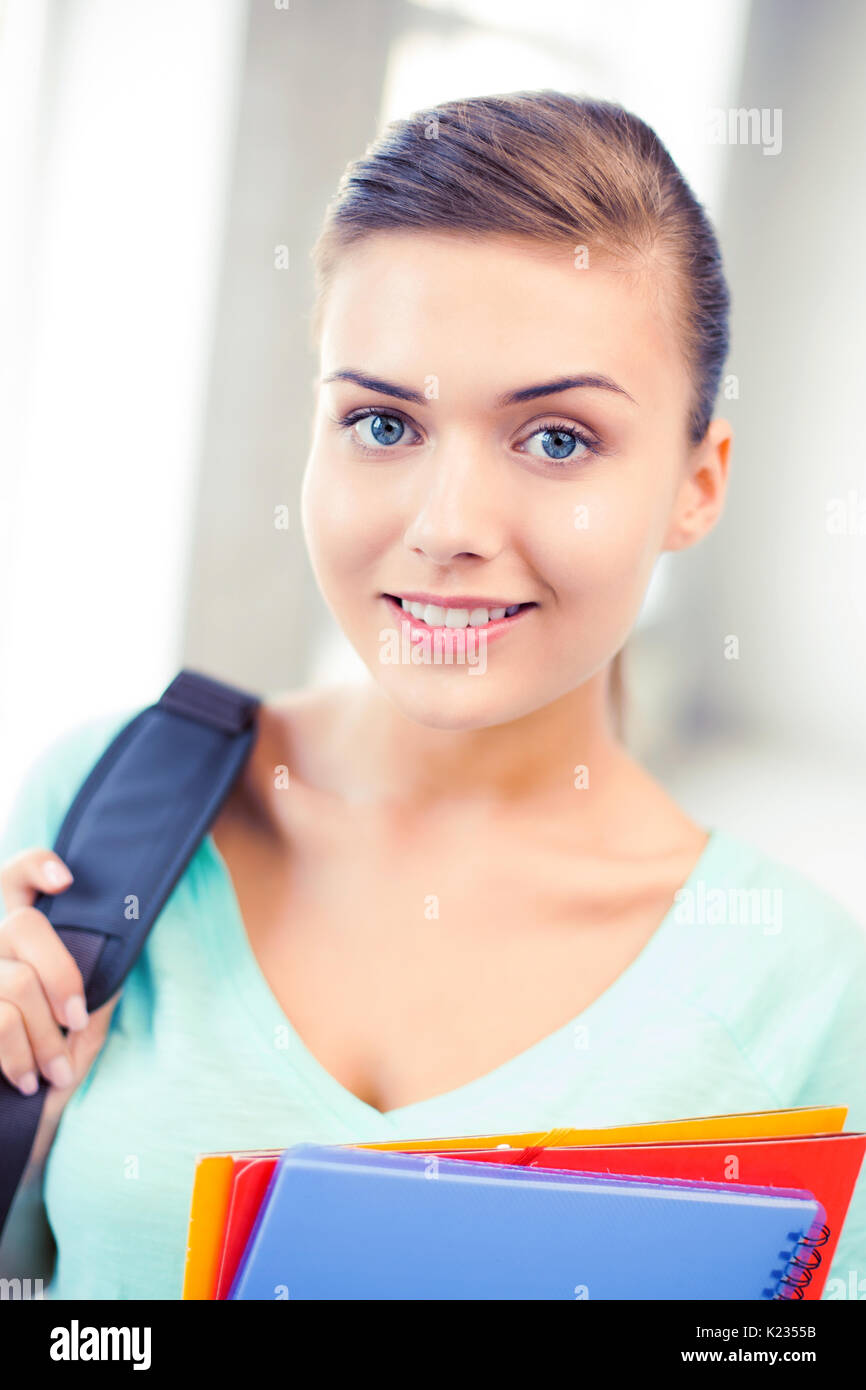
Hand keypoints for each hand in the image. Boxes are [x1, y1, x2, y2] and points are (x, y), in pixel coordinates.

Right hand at [0, 849, 120, 1171]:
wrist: (15, 1138)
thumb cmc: (51, 1072)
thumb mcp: (83, 1024)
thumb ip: (92, 981)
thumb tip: (118, 942)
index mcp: (15, 943)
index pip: (13, 877)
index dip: (34, 866)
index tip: (66, 880)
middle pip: (23, 926)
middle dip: (62, 975)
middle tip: (77, 1020)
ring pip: (15, 983)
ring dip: (45, 1036)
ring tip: (56, 1071)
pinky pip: (0, 1021)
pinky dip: (21, 1055)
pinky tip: (28, 1080)